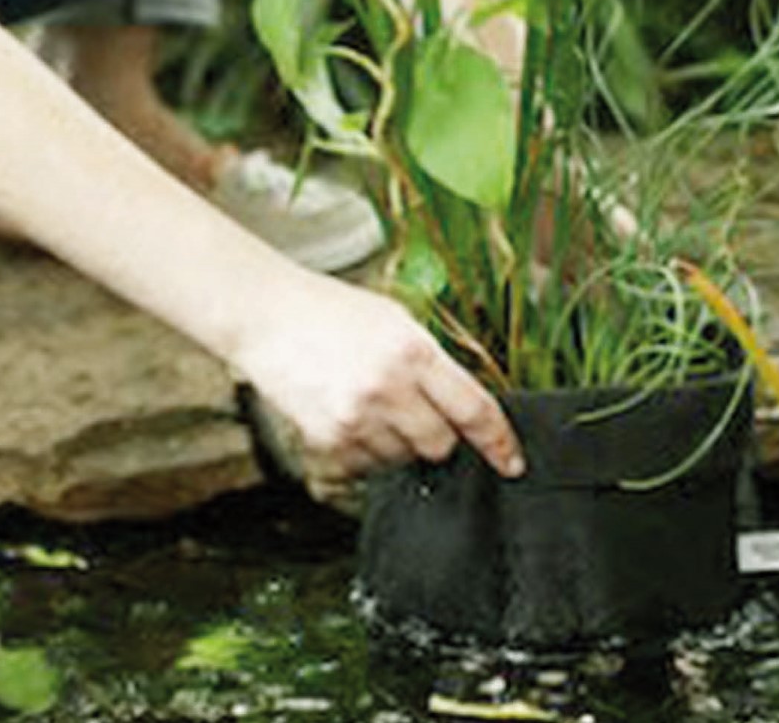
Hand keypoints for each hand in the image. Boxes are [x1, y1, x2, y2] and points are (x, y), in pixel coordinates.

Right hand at [232, 277, 524, 482]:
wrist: (266, 315)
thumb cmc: (332, 312)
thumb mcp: (395, 321)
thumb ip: (431, 364)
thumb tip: (465, 409)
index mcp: (414, 352)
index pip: (474, 410)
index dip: (499, 443)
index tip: (511, 463)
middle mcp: (388, 388)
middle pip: (440, 445)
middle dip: (436, 435)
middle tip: (410, 408)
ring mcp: (356, 417)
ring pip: (402, 459)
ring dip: (396, 442)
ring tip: (368, 403)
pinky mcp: (328, 438)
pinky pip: (366, 466)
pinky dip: (364, 449)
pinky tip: (346, 414)